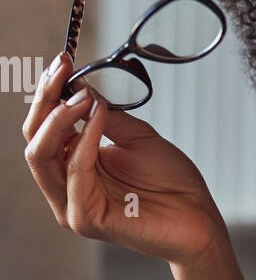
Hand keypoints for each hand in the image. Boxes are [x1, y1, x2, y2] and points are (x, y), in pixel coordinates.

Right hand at [23, 52, 226, 268]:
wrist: (199, 217)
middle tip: (64, 70)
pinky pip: (74, 172)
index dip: (48, 93)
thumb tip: (80, 87)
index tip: (63, 61)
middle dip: (46, 100)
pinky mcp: (85, 218)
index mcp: (73, 168)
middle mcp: (65, 188)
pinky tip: (99, 116)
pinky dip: (85, 139)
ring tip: (84, 95)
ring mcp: (72, 205)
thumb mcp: (136, 137)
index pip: (43, 128)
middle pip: (34, 139)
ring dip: (61, 118)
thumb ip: (106, 116)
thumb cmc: (170, 183)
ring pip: (41, 156)